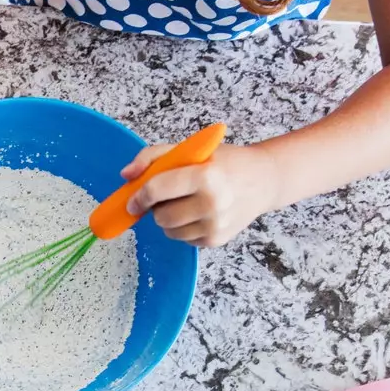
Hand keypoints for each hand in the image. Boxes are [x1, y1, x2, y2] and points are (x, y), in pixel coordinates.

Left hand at [121, 142, 281, 246]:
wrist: (263, 180)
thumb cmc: (224, 162)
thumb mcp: (191, 150)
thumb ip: (153, 156)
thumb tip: (126, 175)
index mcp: (204, 177)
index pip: (157, 191)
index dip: (139, 197)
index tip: (133, 200)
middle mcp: (212, 205)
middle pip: (160, 216)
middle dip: (157, 207)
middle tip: (171, 194)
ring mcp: (215, 226)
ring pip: (169, 231)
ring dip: (168, 218)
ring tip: (186, 202)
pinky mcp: (216, 240)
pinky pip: (183, 239)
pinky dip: (183, 227)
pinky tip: (198, 213)